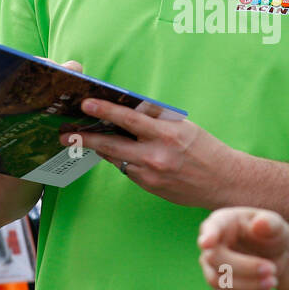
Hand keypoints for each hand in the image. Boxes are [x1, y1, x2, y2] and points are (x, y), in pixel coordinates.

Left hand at [64, 98, 244, 207]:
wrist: (224, 182)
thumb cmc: (205, 149)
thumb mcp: (184, 127)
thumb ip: (156, 120)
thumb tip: (129, 109)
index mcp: (167, 134)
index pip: (129, 119)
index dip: (105, 110)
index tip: (86, 102)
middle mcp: (156, 155)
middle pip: (112, 144)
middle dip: (85, 137)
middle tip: (64, 131)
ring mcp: (151, 174)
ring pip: (115, 158)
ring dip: (98, 148)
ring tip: (79, 139)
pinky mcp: (149, 186)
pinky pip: (127, 170)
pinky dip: (120, 159)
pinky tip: (114, 152)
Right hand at [198, 207, 288, 289]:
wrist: (274, 255)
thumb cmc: (271, 234)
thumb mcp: (275, 225)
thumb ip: (270, 223)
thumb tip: (260, 224)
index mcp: (222, 222)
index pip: (210, 228)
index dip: (208, 236)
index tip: (206, 243)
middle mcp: (210, 244)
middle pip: (215, 259)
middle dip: (245, 267)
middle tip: (272, 269)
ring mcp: (211, 266)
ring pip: (219, 281)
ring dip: (248, 285)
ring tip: (273, 281)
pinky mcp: (219, 285)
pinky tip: (267, 287)